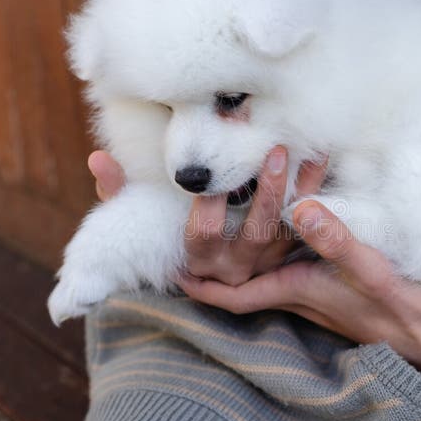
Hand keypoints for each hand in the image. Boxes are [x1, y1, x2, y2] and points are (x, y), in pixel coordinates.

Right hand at [88, 147, 327, 284]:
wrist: (207, 271)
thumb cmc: (164, 233)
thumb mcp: (138, 216)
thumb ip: (118, 191)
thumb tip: (99, 160)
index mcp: (197, 258)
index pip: (203, 232)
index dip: (210, 202)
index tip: (217, 166)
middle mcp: (233, 267)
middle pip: (255, 233)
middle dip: (266, 191)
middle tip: (274, 149)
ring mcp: (264, 264)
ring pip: (287, 229)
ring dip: (299, 190)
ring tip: (305, 150)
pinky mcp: (286, 253)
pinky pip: (305, 225)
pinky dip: (315, 192)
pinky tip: (322, 159)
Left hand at [178, 200, 420, 372]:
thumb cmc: (401, 308)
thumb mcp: (369, 270)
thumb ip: (337, 239)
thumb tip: (301, 209)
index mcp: (297, 290)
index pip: (236, 293)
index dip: (203, 285)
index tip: (174, 275)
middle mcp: (299, 293)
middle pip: (246, 278)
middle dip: (219, 259)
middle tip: (194, 232)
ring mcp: (317, 291)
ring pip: (269, 270)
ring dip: (251, 246)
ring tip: (234, 218)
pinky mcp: (335, 285)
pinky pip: (294, 264)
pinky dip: (283, 244)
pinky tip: (290, 223)